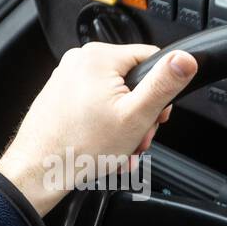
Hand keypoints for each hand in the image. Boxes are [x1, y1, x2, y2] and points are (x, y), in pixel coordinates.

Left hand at [0, 42, 197, 216]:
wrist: (41, 168)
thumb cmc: (81, 145)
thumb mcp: (137, 115)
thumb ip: (164, 84)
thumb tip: (185, 59)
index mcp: (100, 57)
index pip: (152, 59)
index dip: (163, 91)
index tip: (158, 116)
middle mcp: (81, 61)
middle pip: (134, 82)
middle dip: (143, 115)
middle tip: (139, 138)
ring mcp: (68, 77)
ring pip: (117, 97)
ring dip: (127, 126)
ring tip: (122, 149)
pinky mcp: (62, 94)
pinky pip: (98, 106)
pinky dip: (108, 126)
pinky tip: (108, 147)